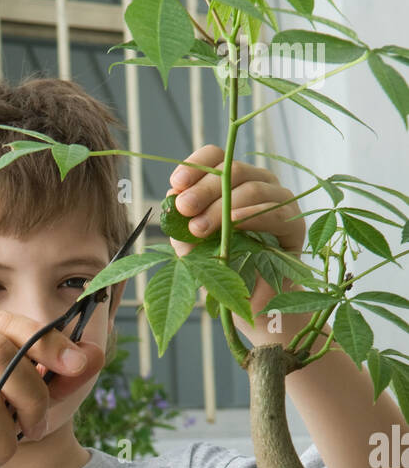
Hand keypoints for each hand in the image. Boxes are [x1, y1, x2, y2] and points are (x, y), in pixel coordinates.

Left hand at [165, 144, 305, 325]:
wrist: (253, 310)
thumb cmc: (223, 275)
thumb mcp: (193, 249)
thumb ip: (182, 225)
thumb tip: (171, 196)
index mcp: (233, 185)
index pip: (217, 158)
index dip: (196, 165)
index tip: (176, 183)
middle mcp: (259, 186)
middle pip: (232, 169)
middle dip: (203, 188)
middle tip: (183, 209)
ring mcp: (280, 202)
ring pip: (253, 187)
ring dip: (222, 205)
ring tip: (199, 228)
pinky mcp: (296, 225)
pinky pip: (276, 213)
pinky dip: (252, 215)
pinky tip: (233, 223)